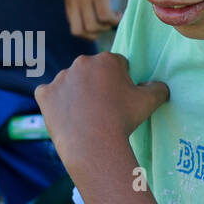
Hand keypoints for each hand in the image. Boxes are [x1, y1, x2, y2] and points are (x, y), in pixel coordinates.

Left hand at [34, 52, 167, 169]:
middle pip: (91, 72)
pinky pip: (49, 96)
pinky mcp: (44, 94)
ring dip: (76, 94)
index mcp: (106, 60)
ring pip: (70, 83)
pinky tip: (64, 117)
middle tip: (103, 109)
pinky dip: (54, 104)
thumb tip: (159, 86)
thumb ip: (158, 88)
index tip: (120, 99)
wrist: (93, 144)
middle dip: (97, 85)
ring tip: (84, 117)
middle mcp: (81, 63)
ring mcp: (60, 78)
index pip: (117, 65)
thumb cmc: (123, 120)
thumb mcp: (149, 102)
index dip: (121, 82)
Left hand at [64, 0, 121, 38]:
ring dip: (106, 27)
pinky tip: (120, 12)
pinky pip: (104, 18)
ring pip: (93, 27)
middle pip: (81, 32)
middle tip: (108, 23)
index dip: (89, 30)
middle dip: (96, 34)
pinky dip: (113, 20)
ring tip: (116, 16)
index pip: (74, 26)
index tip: (101, 23)